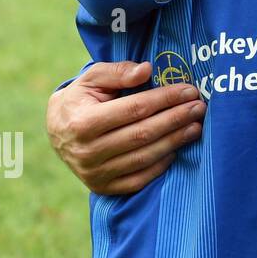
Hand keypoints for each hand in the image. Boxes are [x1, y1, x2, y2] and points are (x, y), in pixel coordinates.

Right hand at [46, 62, 204, 194]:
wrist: (56, 132)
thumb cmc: (80, 99)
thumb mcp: (91, 79)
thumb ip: (118, 72)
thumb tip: (146, 70)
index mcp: (82, 122)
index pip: (134, 109)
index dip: (165, 99)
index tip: (189, 90)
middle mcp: (86, 151)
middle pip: (143, 134)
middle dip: (176, 119)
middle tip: (200, 108)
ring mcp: (94, 173)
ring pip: (144, 157)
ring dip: (175, 141)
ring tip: (196, 126)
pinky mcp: (103, 188)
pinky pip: (139, 179)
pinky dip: (161, 165)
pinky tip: (177, 149)